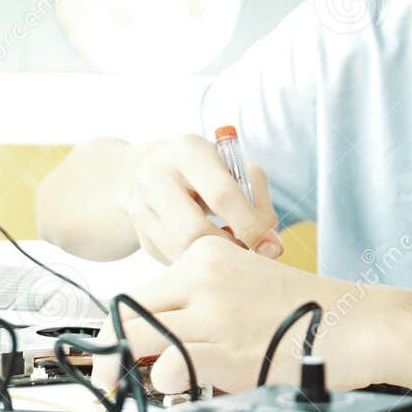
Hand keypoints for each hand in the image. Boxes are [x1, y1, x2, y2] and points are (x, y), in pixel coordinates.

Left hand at [92, 236, 395, 394]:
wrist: (361, 323)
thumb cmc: (310, 312)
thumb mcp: (246, 285)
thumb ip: (202, 303)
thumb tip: (160, 347)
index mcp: (205, 256)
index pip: (138, 291)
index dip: (118, 327)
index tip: (114, 352)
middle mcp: (203, 277)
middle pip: (125, 314)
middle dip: (107, 353)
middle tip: (107, 379)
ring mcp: (213, 312)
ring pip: (138, 339)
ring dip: (127, 371)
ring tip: (132, 389)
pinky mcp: (226, 347)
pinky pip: (170, 366)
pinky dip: (166, 382)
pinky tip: (183, 388)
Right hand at [122, 135, 281, 264]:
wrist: (151, 169)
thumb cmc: (205, 169)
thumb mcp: (235, 169)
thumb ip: (258, 200)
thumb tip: (271, 246)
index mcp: (187, 151)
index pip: (222, 194)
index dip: (250, 225)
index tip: (269, 244)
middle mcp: (155, 175)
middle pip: (194, 231)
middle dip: (227, 247)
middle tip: (247, 250)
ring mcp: (140, 207)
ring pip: (182, 251)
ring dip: (213, 258)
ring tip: (230, 247)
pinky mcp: (140, 234)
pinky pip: (174, 260)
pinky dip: (198, 261)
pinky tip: (207, 248)